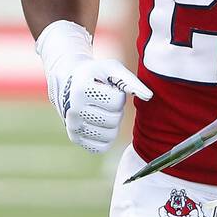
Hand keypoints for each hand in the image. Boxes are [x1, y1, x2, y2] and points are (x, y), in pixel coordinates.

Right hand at [36, 20, 151, 153]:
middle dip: (116, 110)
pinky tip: (101, 124)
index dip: (118, 95)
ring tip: (102, 110)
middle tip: (106, 101)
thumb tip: (149, 96)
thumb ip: (131, 82)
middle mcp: (73, 110)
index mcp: (82, 90)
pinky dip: (106, 138)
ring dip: (112, 123)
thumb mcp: (112, 69)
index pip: (116, 102)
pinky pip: (100, 147)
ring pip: (109, 136)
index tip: (109, 89)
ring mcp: (72, 125)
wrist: (67, 79)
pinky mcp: (74, 137)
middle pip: (113, 120)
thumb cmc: (96, 74)